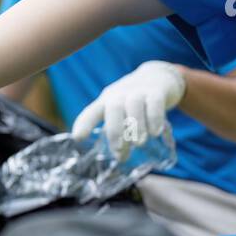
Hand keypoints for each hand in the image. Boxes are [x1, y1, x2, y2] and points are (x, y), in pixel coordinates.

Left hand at [71, 61, 185, 160]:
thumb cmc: (133, 102)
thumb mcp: (123, 115)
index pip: (92, 111)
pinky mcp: (156, 91)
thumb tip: (122, 159)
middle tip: (118, 149)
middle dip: (114, 130)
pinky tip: (156, 132)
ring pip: (134, 105)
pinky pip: (154, 102)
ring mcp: (138, 91)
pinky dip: (154, 118)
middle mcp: (119, 95)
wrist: (157, 76)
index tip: (78, 138)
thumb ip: (121, 135)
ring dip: (136, 126)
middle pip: (113, 108)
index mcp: (106, 101)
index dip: (84, 124)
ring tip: (139, 144)